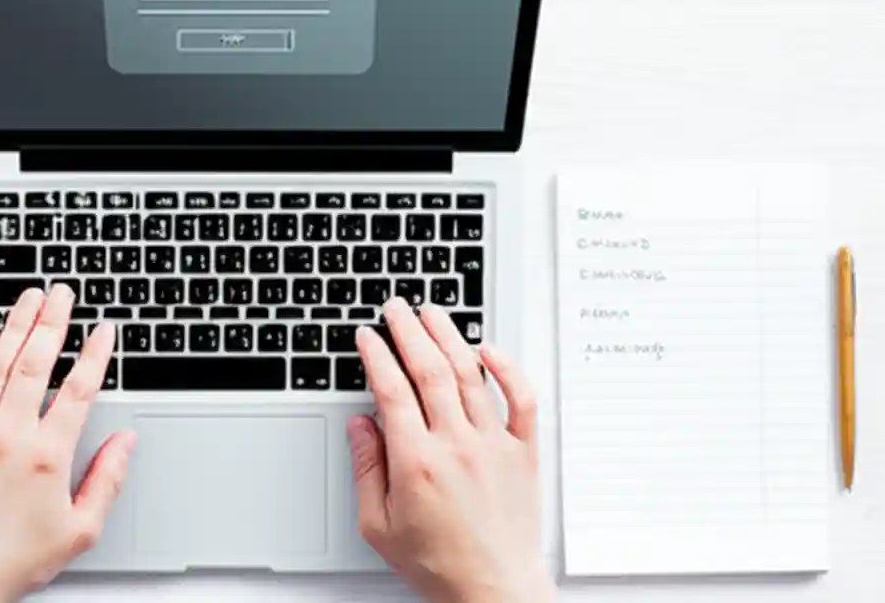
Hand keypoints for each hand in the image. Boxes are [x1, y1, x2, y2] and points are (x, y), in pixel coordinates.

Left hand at [0, 285, 133, 602]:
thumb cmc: (11, 558)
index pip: (78, 388)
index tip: (103, 330)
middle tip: (63, 293)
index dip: (95, 353)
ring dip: (18, 324)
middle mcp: (9, 433)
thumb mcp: (80, 530)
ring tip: (31, 297)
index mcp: (47, 455)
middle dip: (54, 320)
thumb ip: (107, 480)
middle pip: (36, 360)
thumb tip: (125, 443)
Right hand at [347, 299, 553, 602]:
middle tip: (396, 309)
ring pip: (470, 374)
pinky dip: (507, 368)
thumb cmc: (438, 564)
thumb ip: (367, 469)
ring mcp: (493, 444)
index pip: (391, 389)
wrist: (493, 590)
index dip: (377, 355)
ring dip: (448, 336)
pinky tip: (489, 350)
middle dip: (408, 331)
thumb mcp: (378, 525)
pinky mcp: (522, 452)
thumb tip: (362, 425)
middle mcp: (457, 445)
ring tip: (432, 313)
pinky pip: (520, 398)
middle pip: (430, 369)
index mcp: (416, 462)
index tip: (368, 336)